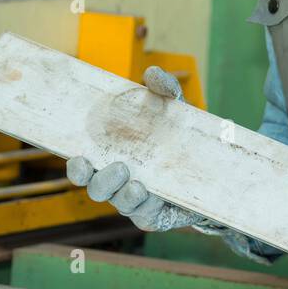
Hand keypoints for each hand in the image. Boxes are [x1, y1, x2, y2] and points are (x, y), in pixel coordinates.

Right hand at [65, 65, 203, 231]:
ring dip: (124, 194)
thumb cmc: (178, 133)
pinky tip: (153, 195)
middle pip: (96, 189)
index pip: (84, 166)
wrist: (211, 164)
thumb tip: (151, 74)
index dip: (76, 166)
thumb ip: (162, 89)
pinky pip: (145, 215)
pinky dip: (146, 206)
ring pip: (120, 204)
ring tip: (138, 184)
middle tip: (118, 167)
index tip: (79, 158)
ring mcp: (136, 200)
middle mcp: (118, 181)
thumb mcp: (173, 108)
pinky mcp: (155, 214)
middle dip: (100, 181)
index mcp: (111, 156)